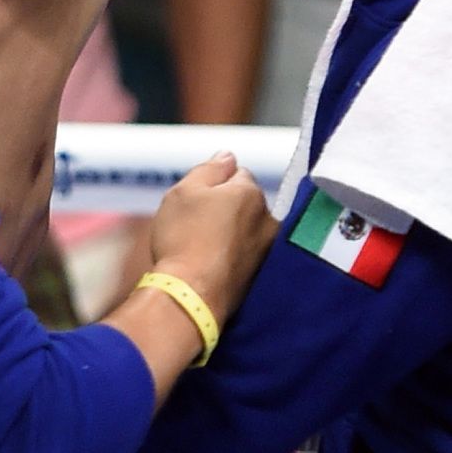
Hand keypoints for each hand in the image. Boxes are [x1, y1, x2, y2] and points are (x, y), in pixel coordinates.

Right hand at [146, 152, 277, 322]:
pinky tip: (211, 265)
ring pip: (246, 230)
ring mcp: (267, 250)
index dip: (212, 184)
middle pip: (244, 203)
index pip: (236, 173)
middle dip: (225, 208)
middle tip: (195, 225)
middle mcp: (268, 219)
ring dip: (229, 233)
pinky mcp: (261, 277)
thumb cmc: (183, 239)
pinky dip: (231, 256)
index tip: (195, 200)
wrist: (191, 296)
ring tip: (201, 249)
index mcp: (251, 193)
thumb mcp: (184, 191)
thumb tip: (228, 156)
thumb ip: (209, 169)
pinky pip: (245, 255)